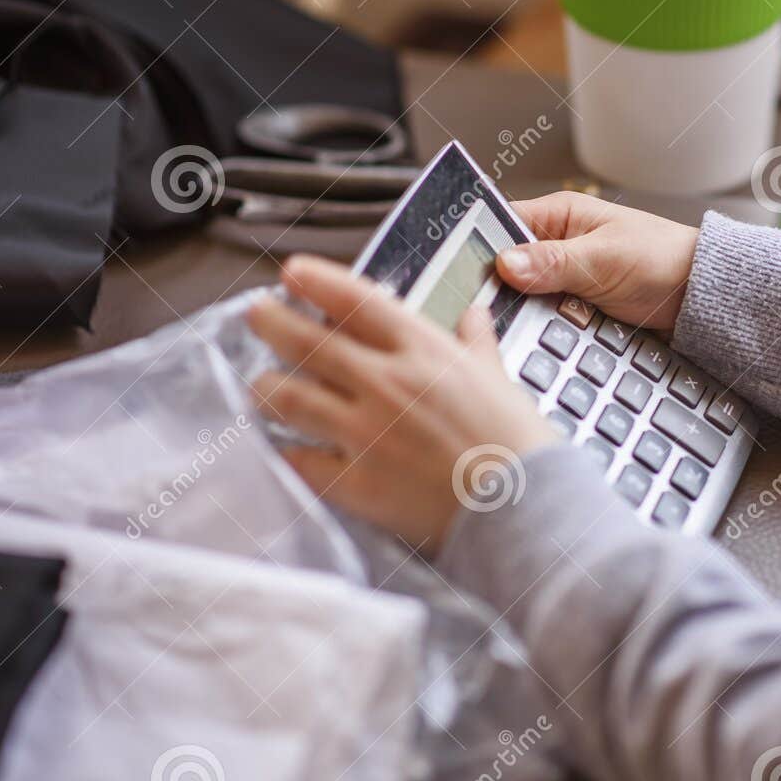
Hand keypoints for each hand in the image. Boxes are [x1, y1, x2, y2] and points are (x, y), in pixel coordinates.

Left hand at [246, 255, 557, 548]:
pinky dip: (285, 449)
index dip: (316, 282)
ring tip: (261, 382)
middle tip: (256, 315)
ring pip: (290, 396)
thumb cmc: (518, 443)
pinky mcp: (354, 480)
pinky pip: (300, 458)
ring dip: (267, 385)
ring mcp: (364, 431)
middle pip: (309, 342)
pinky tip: (279, 445)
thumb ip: (477, 343)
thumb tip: (473, 316)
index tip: (292, 272)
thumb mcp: (500, 378)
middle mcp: (385, 382)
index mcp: (423, 350)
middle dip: (272, 323)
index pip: (356, 301)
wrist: (523, 507)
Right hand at [496, 192, 698, 332]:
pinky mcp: (575, 311)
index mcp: (558, 217)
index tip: (466, 279)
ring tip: (525, 331)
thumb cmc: (664, 259)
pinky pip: (547, 323)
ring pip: (524, 302)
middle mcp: (556, 247)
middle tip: (495, 314)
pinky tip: (545, 342)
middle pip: (508, 271)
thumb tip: (505, 263)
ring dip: (527, 317)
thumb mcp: (605, 258)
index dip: (482, 251)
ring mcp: (564, 281)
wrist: (702, 297)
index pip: (500, 226)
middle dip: (504, 293)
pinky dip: (547, 332)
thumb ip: (554, 261)